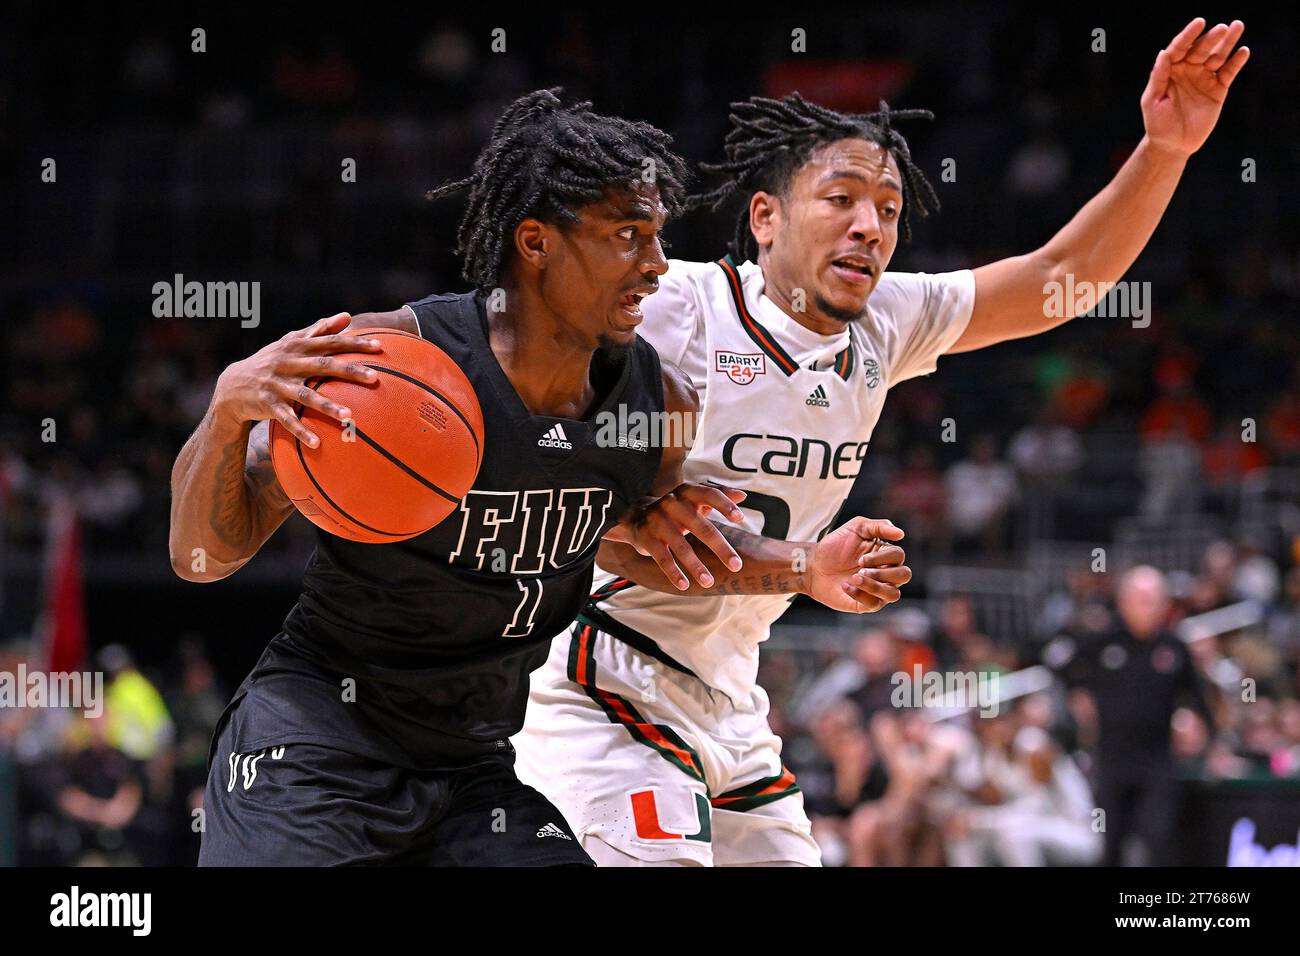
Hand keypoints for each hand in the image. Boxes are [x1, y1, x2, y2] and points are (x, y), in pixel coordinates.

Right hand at [211, 312, 384, 446]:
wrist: (232, 384)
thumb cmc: (272, 362)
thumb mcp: (292, 343)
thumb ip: (319, 330)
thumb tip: (347, 316)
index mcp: (297, 347)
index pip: (330, 343)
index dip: (354, 344)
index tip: (380, 348)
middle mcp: (288, 363)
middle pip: (323, 366)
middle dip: (349, 371)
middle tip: (375, 378)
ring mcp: (277, 384)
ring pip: (306, 395)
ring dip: (327, 406)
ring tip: (349, 416)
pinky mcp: (267, 404)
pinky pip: (286, 419)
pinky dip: (301, 431)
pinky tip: (317, 443)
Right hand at [605, 483, 746, 589]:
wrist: (635, 515)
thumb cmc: (676, 508)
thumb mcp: (694, 498)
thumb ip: (718, 495)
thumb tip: (743, 495)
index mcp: (687, 493)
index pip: (709, 495)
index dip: (724, 505)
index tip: (740, 518)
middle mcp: (672, 504)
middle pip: (701, 527)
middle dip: (720, 548)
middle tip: (736, 566)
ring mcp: (659, 522)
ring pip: (681, 547)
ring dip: (696, 567)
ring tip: (709, 582)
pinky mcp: (648, 539)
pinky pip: (663, 558)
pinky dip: (674, 573)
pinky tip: (684, 585)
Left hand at [807, 517, 909, 612]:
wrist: (813, 566)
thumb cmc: (835, 546)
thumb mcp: (855, 528)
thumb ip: (878, 526)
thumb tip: (901, 533)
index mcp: (886, 554)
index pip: (899, 556)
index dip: (882, 557)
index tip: (860, 558)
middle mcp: (886, 573)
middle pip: (904, 575)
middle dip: (882, 572)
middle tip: (860, 569)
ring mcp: (877, 590)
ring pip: (893, 594)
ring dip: (875, 586)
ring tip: (855, 578)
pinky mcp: (866, 604)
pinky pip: (874, 604)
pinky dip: (860, 595)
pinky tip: (845, 586)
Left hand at [1141, 18, 1248, 157]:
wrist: (1172, 145)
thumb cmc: (1157, 123)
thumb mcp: (1152, 100)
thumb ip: (1159, 77)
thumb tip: (1163, 53)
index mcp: (1171, 70)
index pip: (1180, 48)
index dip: (1188, 35)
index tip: (1199, 22)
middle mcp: (1189, 70)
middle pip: (1201, 49)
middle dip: (1211, 38)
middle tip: (1222, 28)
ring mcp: (1204, 78)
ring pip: (1218, 56)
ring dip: (1228, 43)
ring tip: (1237, 27)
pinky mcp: (1218, 89)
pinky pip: (1228, 73)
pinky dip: (1236, 62)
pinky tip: (1243, 52)